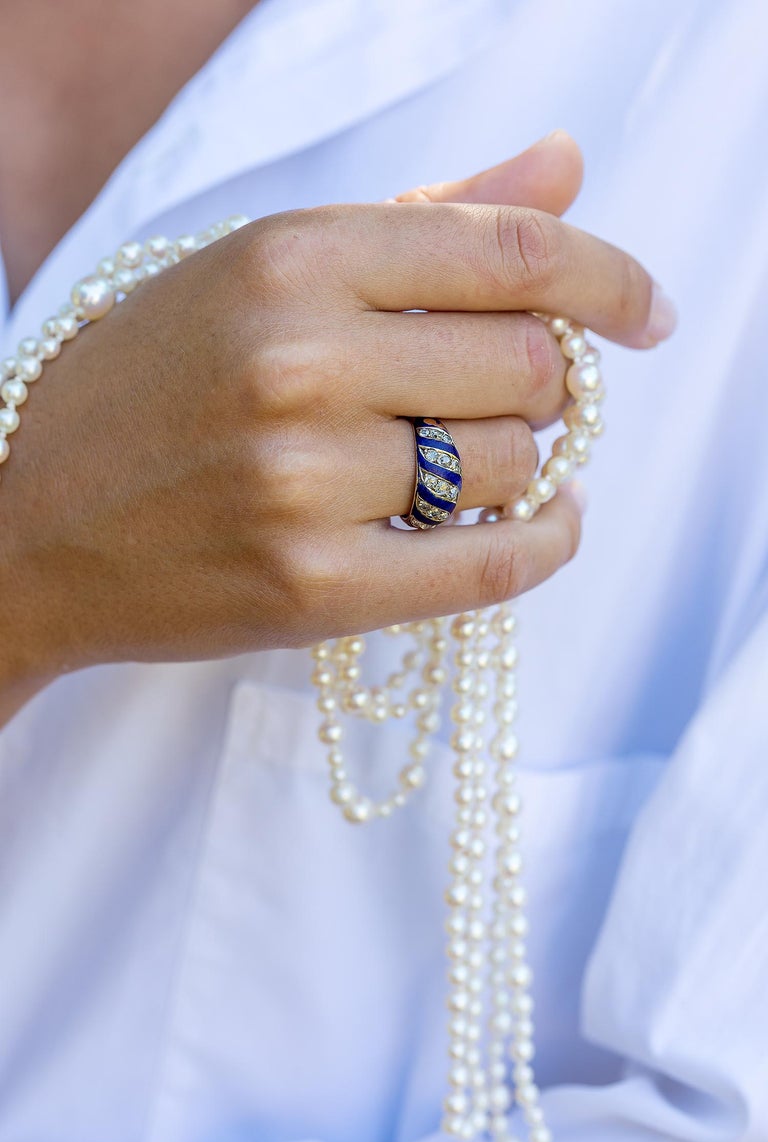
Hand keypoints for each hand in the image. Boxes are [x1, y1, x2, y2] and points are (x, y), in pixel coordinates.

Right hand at [0, 132, 673, 715]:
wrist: (26, 525)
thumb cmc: (142, 392)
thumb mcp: (262, 274)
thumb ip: (424, 221)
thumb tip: (561, 169)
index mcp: (289, 259)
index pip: (509, 251)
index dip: (607, 276)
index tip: (645, 309)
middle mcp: (301, 362)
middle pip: (530, 364)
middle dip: (543, 381)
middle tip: (502, 395)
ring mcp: (306, 482)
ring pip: (513, 464)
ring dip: (516, 462)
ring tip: (458, 458)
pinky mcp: (315, 586)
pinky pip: (492, 564)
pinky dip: (544, 543)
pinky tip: (544, 523)